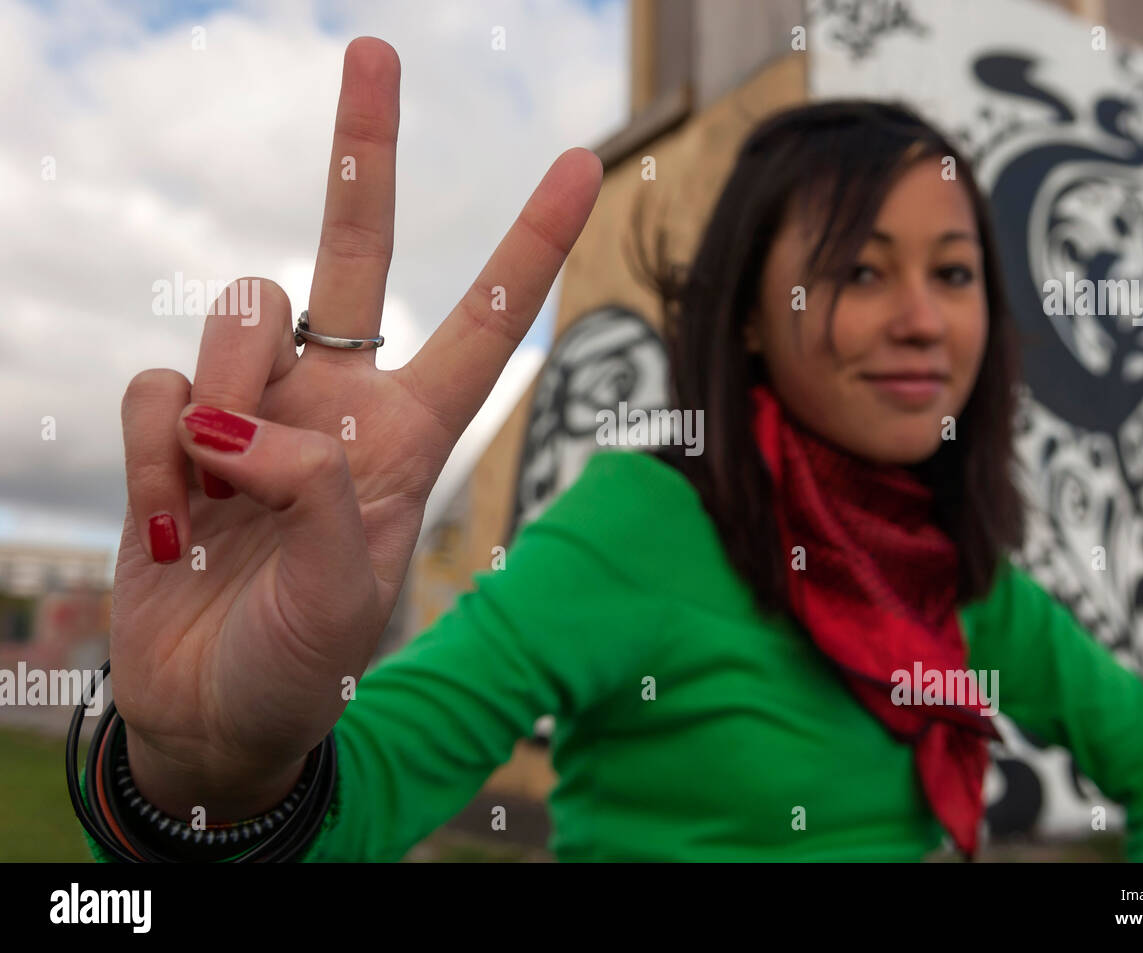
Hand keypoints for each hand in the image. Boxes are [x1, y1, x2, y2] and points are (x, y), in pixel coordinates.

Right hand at [110, 37, 601, 819]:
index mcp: (410, 435)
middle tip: (376, 49)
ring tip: (217, 495)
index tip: (583, 162)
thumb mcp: (345, 602)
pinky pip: (161, 388)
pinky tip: (173, 522)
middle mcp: (336, 400)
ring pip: (241, 312)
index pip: (483, 322)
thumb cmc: (299, 669)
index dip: (530, 243)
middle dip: (364, 152)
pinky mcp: (179, 428)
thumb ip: (324, 501)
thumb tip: (254, 422)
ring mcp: (254, 407)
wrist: (211, 713)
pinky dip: (160, 455)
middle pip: (352, 250)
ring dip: (227, 392)